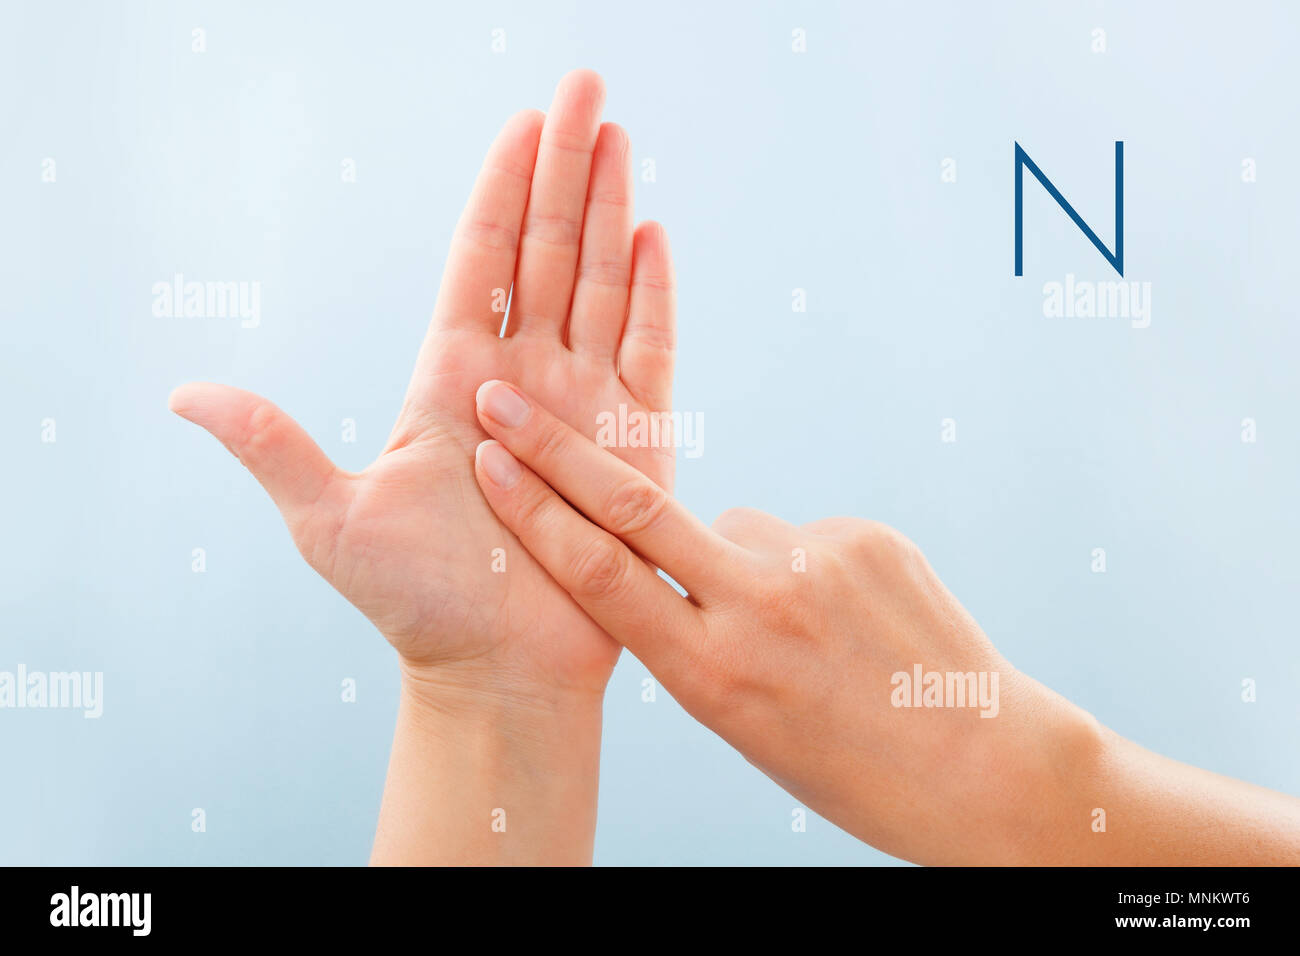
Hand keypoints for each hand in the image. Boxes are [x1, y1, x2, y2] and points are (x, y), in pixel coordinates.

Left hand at [169, 71, 675, 862]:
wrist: (498, 673)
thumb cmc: (416, 606)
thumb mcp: (329, 520)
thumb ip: (273, 445)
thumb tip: (184, 393)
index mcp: (453, 378)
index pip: (483, 261)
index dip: (500, 189)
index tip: (521, 121)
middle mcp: (520, 377)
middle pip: (547, 252)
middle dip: (564, 168)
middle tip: (584, 91)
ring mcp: (579, 404)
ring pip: (599, 284)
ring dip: (610, 210)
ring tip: (618, 138)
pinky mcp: (632, 443)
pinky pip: (648, 352)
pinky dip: (653, 295)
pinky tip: (652, 237)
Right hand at [468, 380, 1299, 864]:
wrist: (983, 764)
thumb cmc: (848, 763)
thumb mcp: (741, 724)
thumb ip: (695, 634)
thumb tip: (685, 555)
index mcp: (710, 675)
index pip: (598, 575)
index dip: (532, 512)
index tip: (488, 461)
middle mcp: (757, 609)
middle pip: (634, 507)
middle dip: (558, 450)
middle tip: (503, 401)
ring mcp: (818, 561)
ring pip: (735, 525)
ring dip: (740, 560)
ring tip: (805, 630)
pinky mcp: (866, 532)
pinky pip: (802, 532)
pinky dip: (805, 564)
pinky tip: (851, 618)